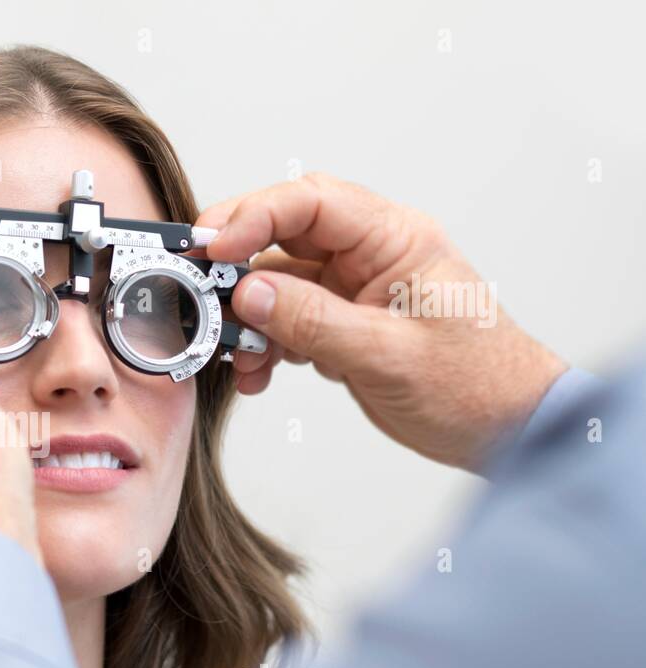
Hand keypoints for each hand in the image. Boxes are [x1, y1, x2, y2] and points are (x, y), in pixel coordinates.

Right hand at [201, 173, 568, 469]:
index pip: (311, 203)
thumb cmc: (476, 384)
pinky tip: (256, 372)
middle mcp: (370, 256)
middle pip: (284, 234)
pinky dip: (263, 344)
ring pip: (278, 283)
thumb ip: (313, 321)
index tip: (214, 247)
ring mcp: (354, 291)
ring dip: (247, 315)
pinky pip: (286, 321)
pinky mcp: (343, 325)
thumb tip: (248, 293)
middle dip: (236, 259)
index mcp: (395, 240)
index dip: (255, 216)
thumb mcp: (387, 355)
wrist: (506, 429)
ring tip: (236, 352)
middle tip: (197, 283)